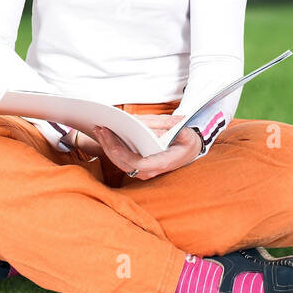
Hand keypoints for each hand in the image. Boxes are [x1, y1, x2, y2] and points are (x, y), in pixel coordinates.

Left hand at [85, 115, 200, 180]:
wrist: (193, 150)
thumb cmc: (188, 140)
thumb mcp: (183, 130)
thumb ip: (164, 126)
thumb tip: (139, 121)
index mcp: (162, 163)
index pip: (136, 163)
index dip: (121, 152)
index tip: (112, 137)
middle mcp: (150, 171)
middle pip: (123, 163)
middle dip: (109, 145)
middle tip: (100, 128)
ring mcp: (143, 172)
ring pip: (120, 163)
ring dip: (107, 146)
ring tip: (99, 130)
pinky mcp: (139, 167)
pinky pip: (122, 160)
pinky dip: (112, 148)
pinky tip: (106, 136)